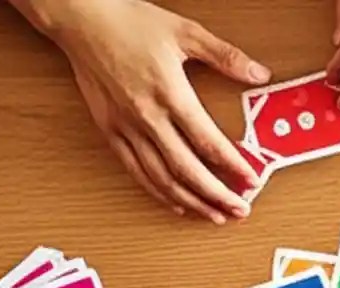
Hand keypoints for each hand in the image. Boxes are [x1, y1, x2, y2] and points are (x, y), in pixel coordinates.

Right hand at [32, 0, 270, 222]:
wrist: (80, 18)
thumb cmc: (129, 22)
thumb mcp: (186, 32)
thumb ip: (226, 56)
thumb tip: (259, 72)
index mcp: (171, 94)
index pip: (209, 143)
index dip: (234, 167)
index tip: (252, 182)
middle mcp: (147, 116)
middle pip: (187, 170)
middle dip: (217, 195)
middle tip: (240, 210)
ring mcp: (126, 127)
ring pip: (161, 178)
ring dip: (190, 201)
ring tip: (214, 215)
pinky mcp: (109, 130)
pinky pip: (135, 170)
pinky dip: (157, 192)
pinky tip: (176, 202)